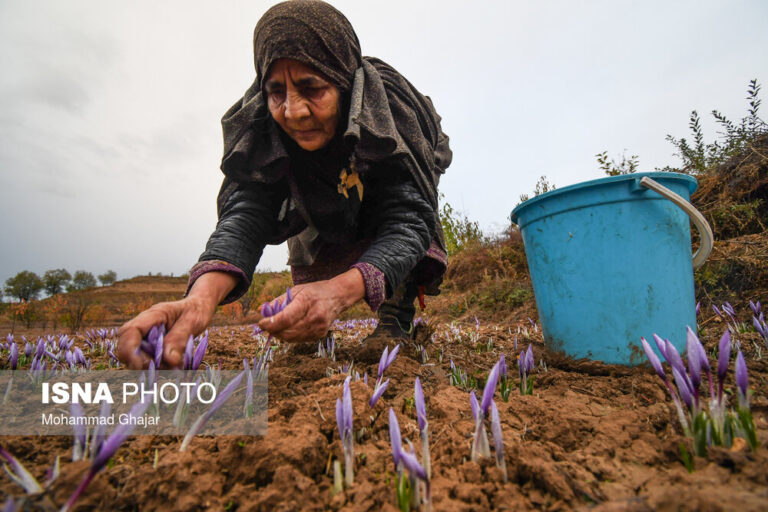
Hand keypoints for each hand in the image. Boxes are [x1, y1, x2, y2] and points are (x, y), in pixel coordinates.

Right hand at [116, 271, 236, 368]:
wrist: (198, 307)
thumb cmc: (195, 311)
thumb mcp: (192, 321)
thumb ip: (179, 338)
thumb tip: (169, 360)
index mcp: (152, 316)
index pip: (129, 331)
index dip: (129, 350)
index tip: (141, 365)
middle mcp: (143, 327)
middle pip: (127, 348)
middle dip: (142, 363)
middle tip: (168, 367)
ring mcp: (145, 338)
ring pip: (136, 358)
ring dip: (154, 367)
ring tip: (176, 365)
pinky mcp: (150, 347)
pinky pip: (147, 362)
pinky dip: (159, 368)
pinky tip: (175, 365)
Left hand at [258, 269, 364, 342]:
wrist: (338, 296)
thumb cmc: (315, 291)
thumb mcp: (296, 290)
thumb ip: (278, 301)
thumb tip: (260, 310)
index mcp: (307, 302)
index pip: (285, 318)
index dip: (270, 323)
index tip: (261, 323)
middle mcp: (315, 317)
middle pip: (287, 331)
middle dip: (273, 330)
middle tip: (266, 325)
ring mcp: (319, 328)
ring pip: (292, 338)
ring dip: (280, 334)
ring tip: (276, 326)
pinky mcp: (320, 335)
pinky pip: (299, 340)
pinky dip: (290, 336)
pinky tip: (288, 328)